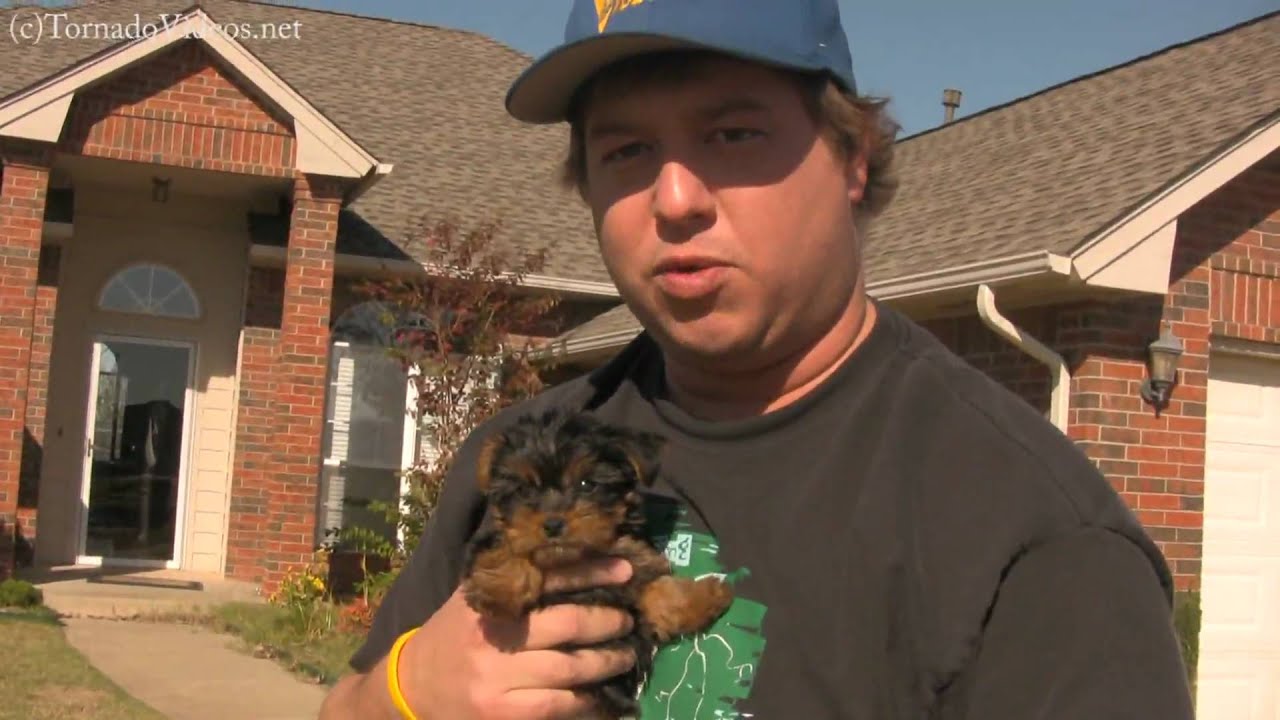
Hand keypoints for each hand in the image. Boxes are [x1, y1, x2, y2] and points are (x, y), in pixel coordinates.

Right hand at [396, 556, 635, 718]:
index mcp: (488, 598)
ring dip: (606, 661)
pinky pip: (558, 707)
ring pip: (569, 669)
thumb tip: (574, 556)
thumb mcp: (473, 597)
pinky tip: (606, 699)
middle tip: (628, 620)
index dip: (592, 572)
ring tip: (626, 655)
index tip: (625, 570)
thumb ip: (513, 578)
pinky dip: (589, 704)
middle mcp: (492, 635)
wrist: (411, 688)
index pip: (550, 577)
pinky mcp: (502, 715)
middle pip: (567, 624)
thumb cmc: (452, 635)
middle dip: (607, 621)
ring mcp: (497, 678)